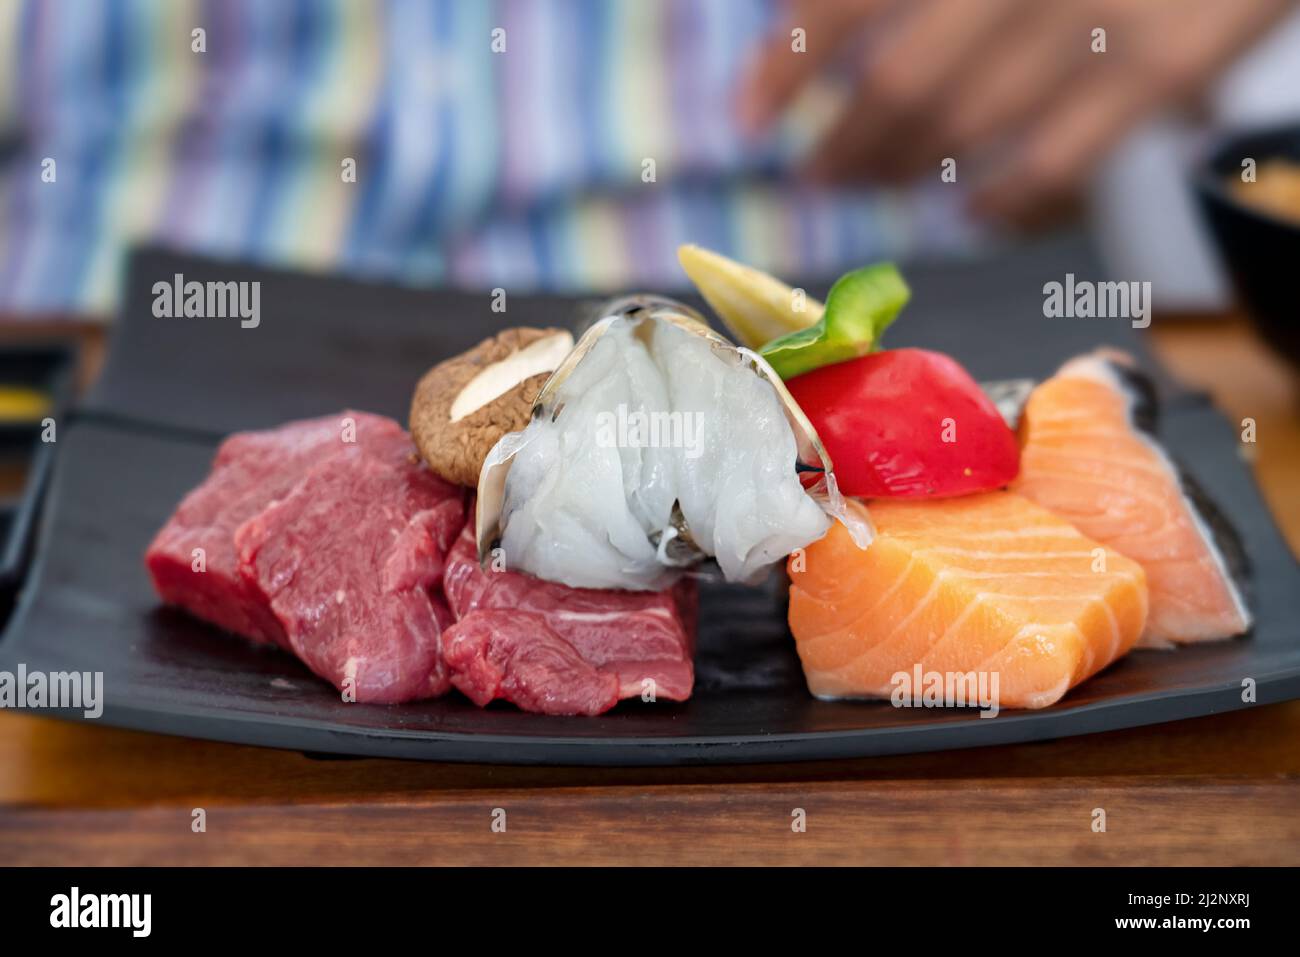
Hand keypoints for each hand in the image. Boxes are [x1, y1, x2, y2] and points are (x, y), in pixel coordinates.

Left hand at [737, 0, 1294, 225]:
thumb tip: (816, 23)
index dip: (785, 66)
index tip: (748, 116)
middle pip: (899, 85)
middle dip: (846, 144)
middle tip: (818, 172)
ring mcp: (1097, 17)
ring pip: (966, 128)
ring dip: (909, 171)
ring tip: (881, 183)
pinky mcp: (1166, 65)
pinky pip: (1057, 161)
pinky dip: (1003, 202)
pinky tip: (974, 215)